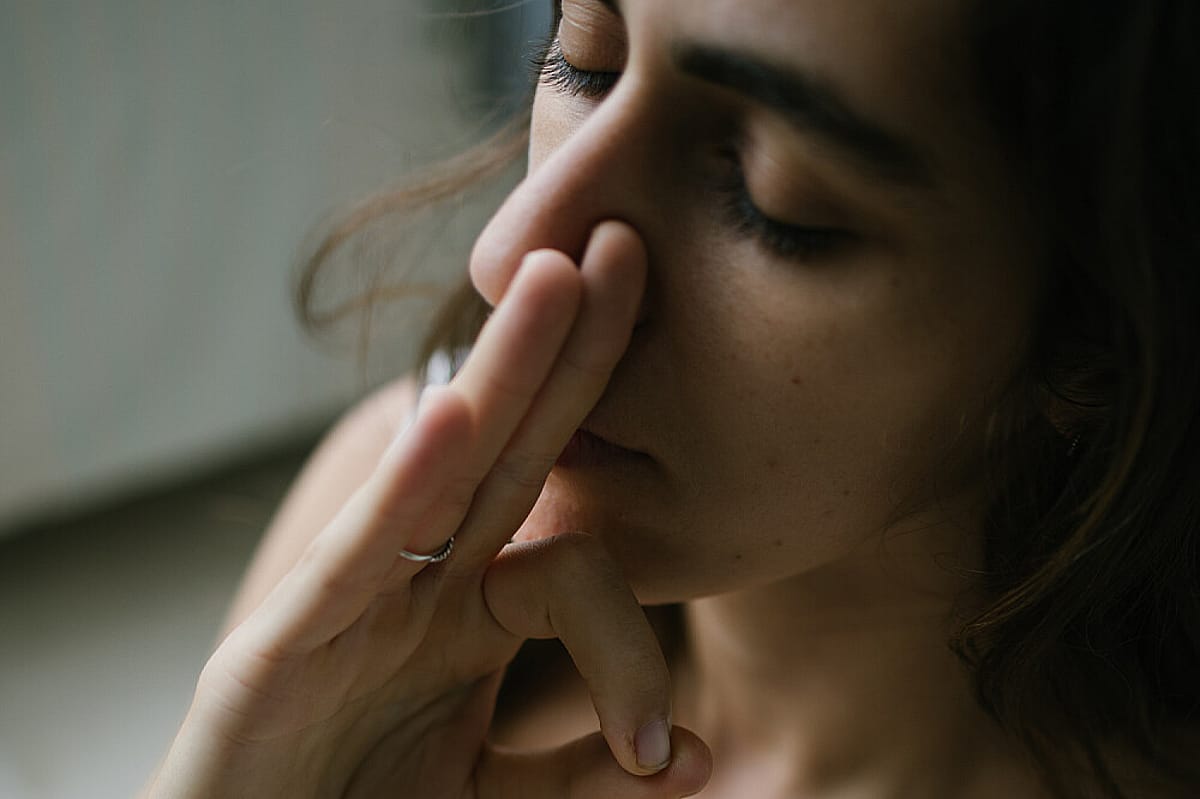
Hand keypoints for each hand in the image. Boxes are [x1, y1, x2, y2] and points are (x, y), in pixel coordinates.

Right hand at [148, 220, 711, 798]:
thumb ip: (582, 775)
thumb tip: (693, 759)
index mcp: (467, 620)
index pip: (568, 541)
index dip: (629, 557)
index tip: (684, 633)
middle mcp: (414, 592)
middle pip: (510, 454)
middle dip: (569, 352)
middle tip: (627, 247)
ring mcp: (346, 610)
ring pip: (437, 471)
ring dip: (502, 371)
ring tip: (560, 274)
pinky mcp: (273, 652)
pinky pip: (351, 562)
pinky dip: (402, 491)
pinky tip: (450, 416)